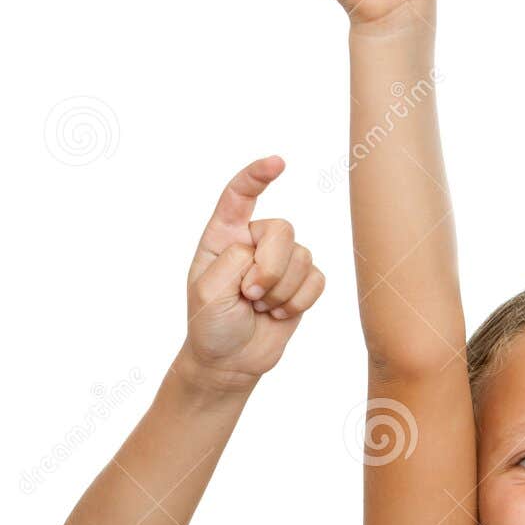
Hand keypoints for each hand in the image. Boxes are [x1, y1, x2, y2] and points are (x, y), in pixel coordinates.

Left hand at [183, 156, 325, 392]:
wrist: (229, 361)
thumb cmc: (210, 324)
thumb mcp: (207, 291)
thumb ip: (234, 261)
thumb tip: (266, 254)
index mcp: (224, 235)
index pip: (240, 194)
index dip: (257, 175)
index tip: (277, 163)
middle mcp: (254, 241)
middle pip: (283, 230)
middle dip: (270, 268)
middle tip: (249, 295)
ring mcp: (280, 261)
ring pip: (303, 257)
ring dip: (280, 291)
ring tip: (259, 308)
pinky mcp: (301, 283)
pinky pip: (317, 280)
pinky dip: (297, 302)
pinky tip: (277, 314)